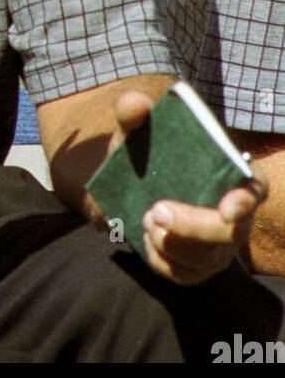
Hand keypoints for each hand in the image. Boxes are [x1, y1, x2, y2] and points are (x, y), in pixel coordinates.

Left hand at [110, 91, 267, 285]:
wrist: (123, 191)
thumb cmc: (142, 156)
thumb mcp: (132, 132)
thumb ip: (132, 112)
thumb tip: (136, 102)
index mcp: (231, 175)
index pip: (255, 189)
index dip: (245, 200)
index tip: (227, 209)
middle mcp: (234, 214)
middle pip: (231, 232)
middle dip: (193, 226)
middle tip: (155, 211)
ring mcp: (218, 246)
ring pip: (207, 259)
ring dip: (172, 244)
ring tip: (146, 219)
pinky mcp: (198, 269)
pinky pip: (185, 275)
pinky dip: (161, 260)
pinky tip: (147, 239)